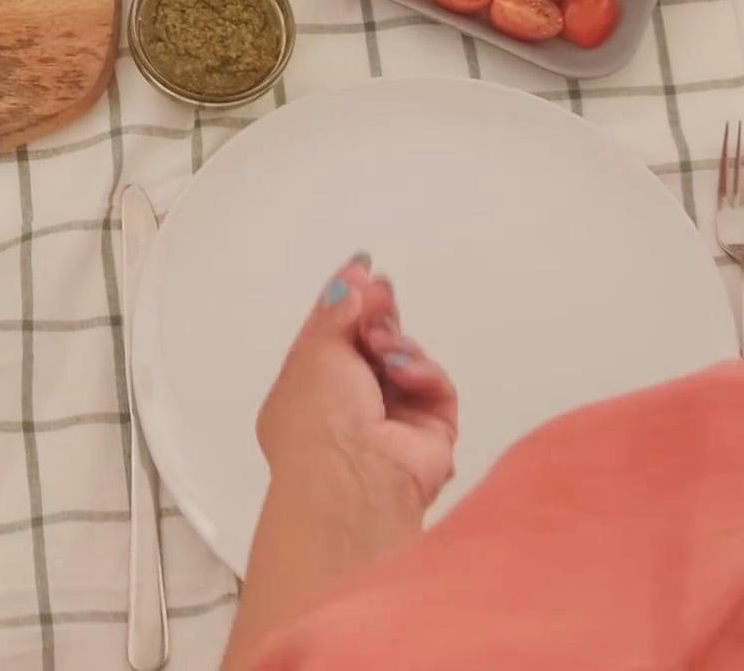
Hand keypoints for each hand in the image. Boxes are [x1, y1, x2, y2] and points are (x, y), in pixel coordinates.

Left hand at [254, 254, 459, 526]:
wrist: (355, 478)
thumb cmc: (319, 415)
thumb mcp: (315, 350)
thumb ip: (339, 309)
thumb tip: (354, 276)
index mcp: (309, 391)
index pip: (333, 337)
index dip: (349, 302)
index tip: (364, 266)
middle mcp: (350, 407)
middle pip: (374, 345)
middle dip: (379, 318)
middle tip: (382, 295)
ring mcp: (393, 421)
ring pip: (407, 360)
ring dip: (397, 345)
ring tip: (383, 350)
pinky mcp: (432, 433)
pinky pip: (435, 387)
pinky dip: (422, 374)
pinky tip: (404, 374)